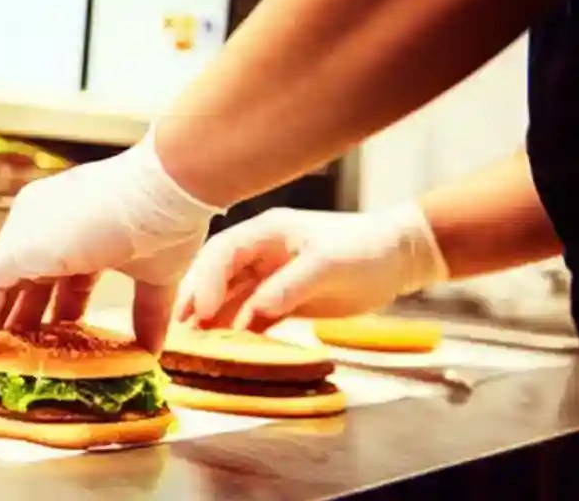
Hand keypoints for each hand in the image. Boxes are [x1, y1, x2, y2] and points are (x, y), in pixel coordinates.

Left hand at [0, 131, 220, 358]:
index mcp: (74, 223)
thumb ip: (147, 311)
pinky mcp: (18, 245)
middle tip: (8, 355)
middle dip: (14, 318)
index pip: (51, 271)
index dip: (48, 308)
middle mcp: (43, 222)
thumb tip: (151, 350)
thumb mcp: (155, 275)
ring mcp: (27, 232)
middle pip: (20, 279)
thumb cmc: (167, 220)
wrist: (165, 190)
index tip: (49, 339)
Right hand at [174, 205, 447, 331]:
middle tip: (180, 327)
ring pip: (230, 297)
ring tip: (194, 342)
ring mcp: (269, 276)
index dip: (207, 279)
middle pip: (217, 274)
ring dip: (212, 318)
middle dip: (197, 298)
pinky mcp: (281, 299)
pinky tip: (226, 346)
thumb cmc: (365, 250)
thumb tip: (255, 311)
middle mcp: (260, 253)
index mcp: (267, 232)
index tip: (203, 309)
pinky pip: (250, 315)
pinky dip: (236, 330)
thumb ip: (290, 285)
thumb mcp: (329, 264)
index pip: (223, 251)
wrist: (398, 260)